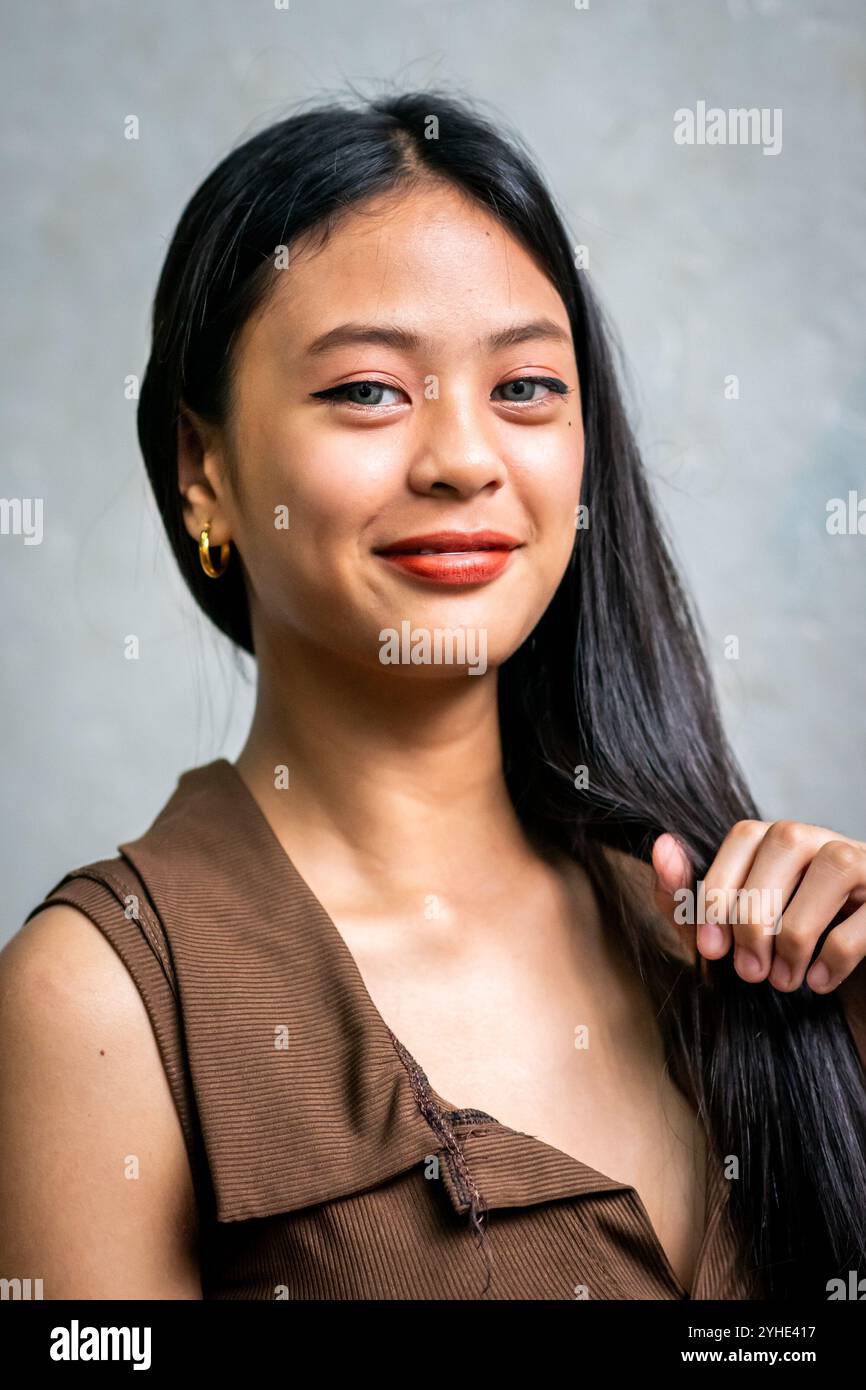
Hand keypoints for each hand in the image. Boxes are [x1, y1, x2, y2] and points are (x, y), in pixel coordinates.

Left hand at [652, 822, 865, 992]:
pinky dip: (835, 955)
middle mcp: (825, 840)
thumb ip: (689, 899)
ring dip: (796, 934)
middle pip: (783, 844)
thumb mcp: (727, 934)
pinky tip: (819, 981)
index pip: (744, 835)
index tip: (709, 949)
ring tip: (783, 981)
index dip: (719, 888)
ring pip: (831, 869)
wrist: (848, 995)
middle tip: (748, 972)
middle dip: (755, 915)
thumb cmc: (780, 955)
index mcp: (781, 841)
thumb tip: (661, 845)